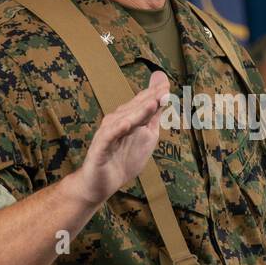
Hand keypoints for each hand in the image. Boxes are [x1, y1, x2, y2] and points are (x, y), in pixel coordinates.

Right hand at [67, 70, 168, 206]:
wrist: (100, 184)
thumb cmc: (122, 160)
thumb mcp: (144, 137)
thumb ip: (152, 118)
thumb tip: (163, 97)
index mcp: (128, 119)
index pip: (142, 103)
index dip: (154, 92)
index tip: (165, 80)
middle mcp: (117, 122)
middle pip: (134, 108)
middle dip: (149, 97)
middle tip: (164, 87)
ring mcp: (108, 133)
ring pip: (123, 119)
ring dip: (137, 111)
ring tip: (152, 102)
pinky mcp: (100, 147)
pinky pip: (109, 137)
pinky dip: (116, 129)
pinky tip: (126, 123)